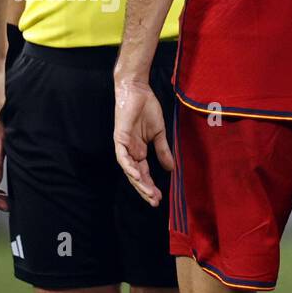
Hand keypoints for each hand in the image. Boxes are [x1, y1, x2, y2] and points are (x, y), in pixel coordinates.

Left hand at [113, 75, 172, 204]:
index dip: (150, 186)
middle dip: (144, 189)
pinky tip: (135, 175)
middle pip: (136, 176)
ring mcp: (124, 145)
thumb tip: (171, 169)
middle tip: (155, 202)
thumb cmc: (147, 108)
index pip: (144, 173)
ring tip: (148, 193)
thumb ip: (163, 151)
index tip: (160, 198)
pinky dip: (128, 166)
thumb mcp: (159, 133)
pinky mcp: (120, 137)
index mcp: (139, 151)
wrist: (139, 90)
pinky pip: (122, 156)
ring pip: (128, 170)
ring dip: (138, 182)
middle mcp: (130, 151)